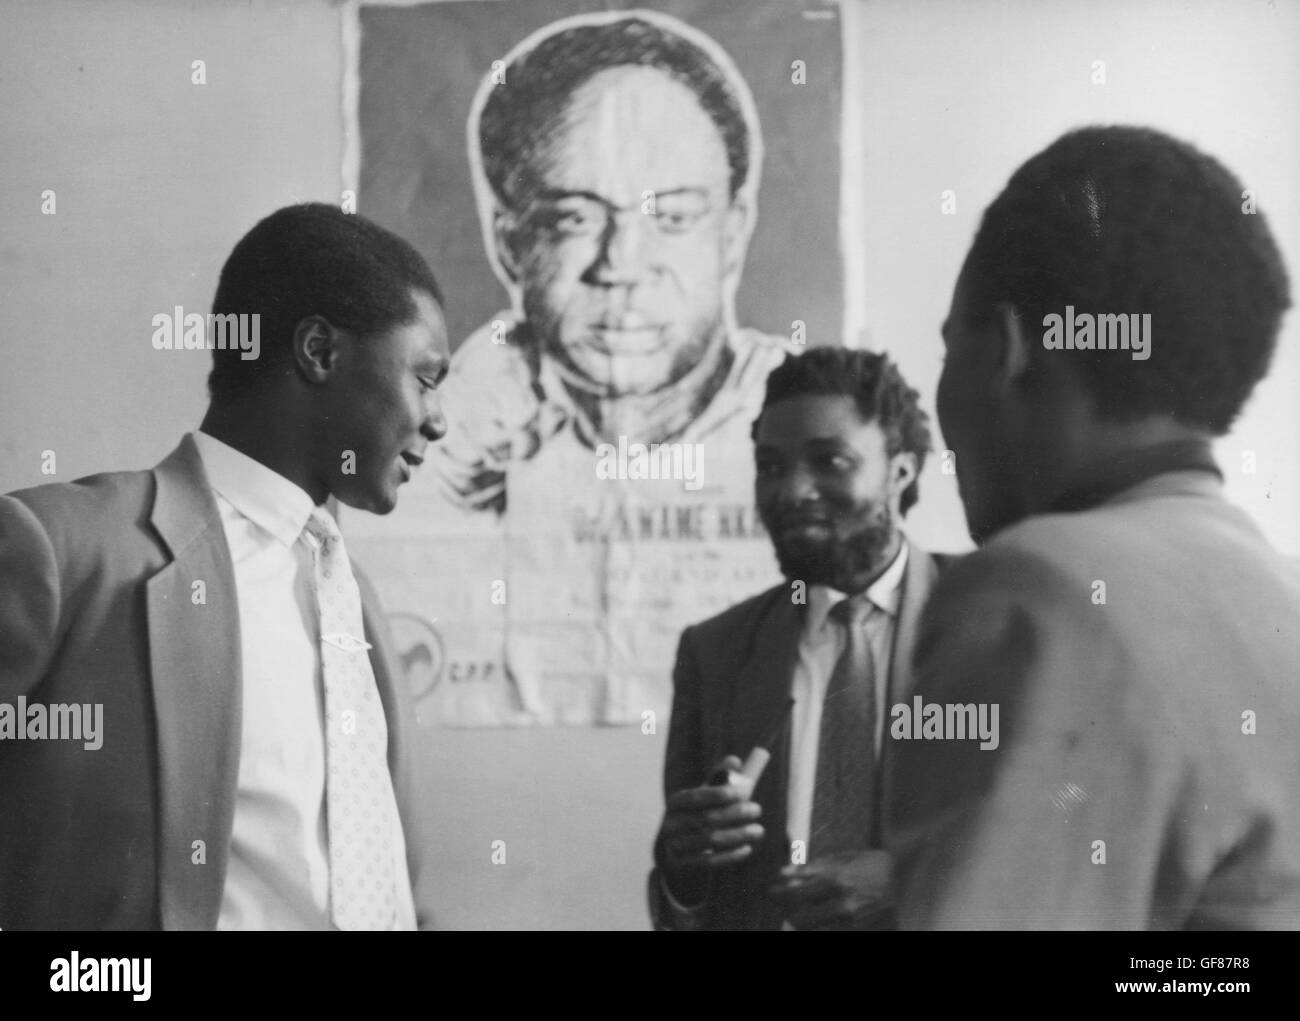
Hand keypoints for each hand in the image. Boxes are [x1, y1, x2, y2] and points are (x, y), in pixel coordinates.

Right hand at [659, 755, 764, 873]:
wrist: (677, 848)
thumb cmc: (697, 814)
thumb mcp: (704, 795)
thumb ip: (718, 777)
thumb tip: (735, 761)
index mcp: (675, 803)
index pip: (695, 797)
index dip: (717, 794)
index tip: (742, 792)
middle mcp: (670, 824)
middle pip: (706, 819)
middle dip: (735, 813)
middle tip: (757, 809)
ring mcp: (675, 846)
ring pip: (711, 840)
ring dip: (739, 835)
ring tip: (759, 830)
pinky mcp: (683, 864)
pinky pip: (710, 861)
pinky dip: (731, 855)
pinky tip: (747, 848)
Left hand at [768, 850, 893, 929]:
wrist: (910, 883)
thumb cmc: (877, 865)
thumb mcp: (846, 858)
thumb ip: (815, 867)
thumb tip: (786, 872)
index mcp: (836, 881)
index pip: (794, 894)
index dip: (777, 894)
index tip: (770, 892)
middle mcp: (841, 906)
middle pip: (799, 919)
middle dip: (788, 913)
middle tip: (784, 906)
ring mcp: (851, 924)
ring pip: (812, 930)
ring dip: (803, 922)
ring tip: (802, 913)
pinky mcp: (858, 932)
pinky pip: (829, 934)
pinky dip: (821, 928)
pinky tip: (821, 920)